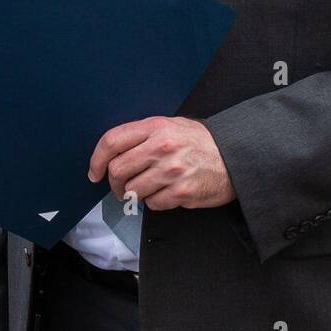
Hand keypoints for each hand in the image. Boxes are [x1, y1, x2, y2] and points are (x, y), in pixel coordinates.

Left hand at [88, 116, 235, 210]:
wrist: (236, 157)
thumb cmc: (203, 143)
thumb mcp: (174, 126)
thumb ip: (144, 135)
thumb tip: (114, 153)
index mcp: (157, 127)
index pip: (112, 141)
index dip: (96, 160)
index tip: (94, 172)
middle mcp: (162, 147)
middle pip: (117, 171)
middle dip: (115, 184)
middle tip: (121, 188)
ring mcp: (172, 171)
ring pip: (133, 191)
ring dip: (136, 195)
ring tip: (149, 189)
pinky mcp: (181, 192)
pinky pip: (153, 204)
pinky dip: (155, 202)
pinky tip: (167, 193)